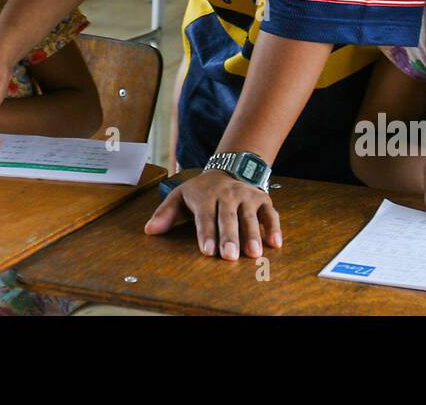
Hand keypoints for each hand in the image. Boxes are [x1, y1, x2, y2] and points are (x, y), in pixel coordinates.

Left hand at [144, 169, 281, 260]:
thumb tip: (149, 230)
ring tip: (253, 253)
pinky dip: (274, 228)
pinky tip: (275, 243)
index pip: (205, 216)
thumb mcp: (180, 196)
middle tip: (229, 256)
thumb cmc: (201, 191)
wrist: (228, 168)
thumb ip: (166, 213)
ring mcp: (247, 197)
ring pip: (250, 216)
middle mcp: (228, 195)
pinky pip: (270, 214)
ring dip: (252, 235)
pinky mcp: (263, 200)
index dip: (206, 233)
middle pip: (228, 217)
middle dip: (229, 237)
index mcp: (205, 195)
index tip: (207, 251)